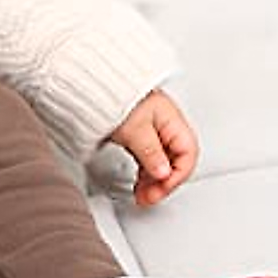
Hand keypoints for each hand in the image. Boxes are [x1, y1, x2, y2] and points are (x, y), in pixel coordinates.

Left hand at [109, 89, 198, 206]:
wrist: (89, 80)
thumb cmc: (112, 94)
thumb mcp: (134, 129)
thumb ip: (151, 153)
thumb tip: (163, 174)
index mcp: (172, 120)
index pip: (187, 154)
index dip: (177, 176)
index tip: (159, 189)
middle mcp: (164, 123)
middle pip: (176, 160)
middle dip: (164, 182)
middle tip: (148, 197)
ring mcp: (150, 127)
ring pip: (161, 159)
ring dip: (153, 179)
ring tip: (141, 194)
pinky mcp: (135, 130)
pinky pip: (147, 155)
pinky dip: (144, 170)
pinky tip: (137, 180)